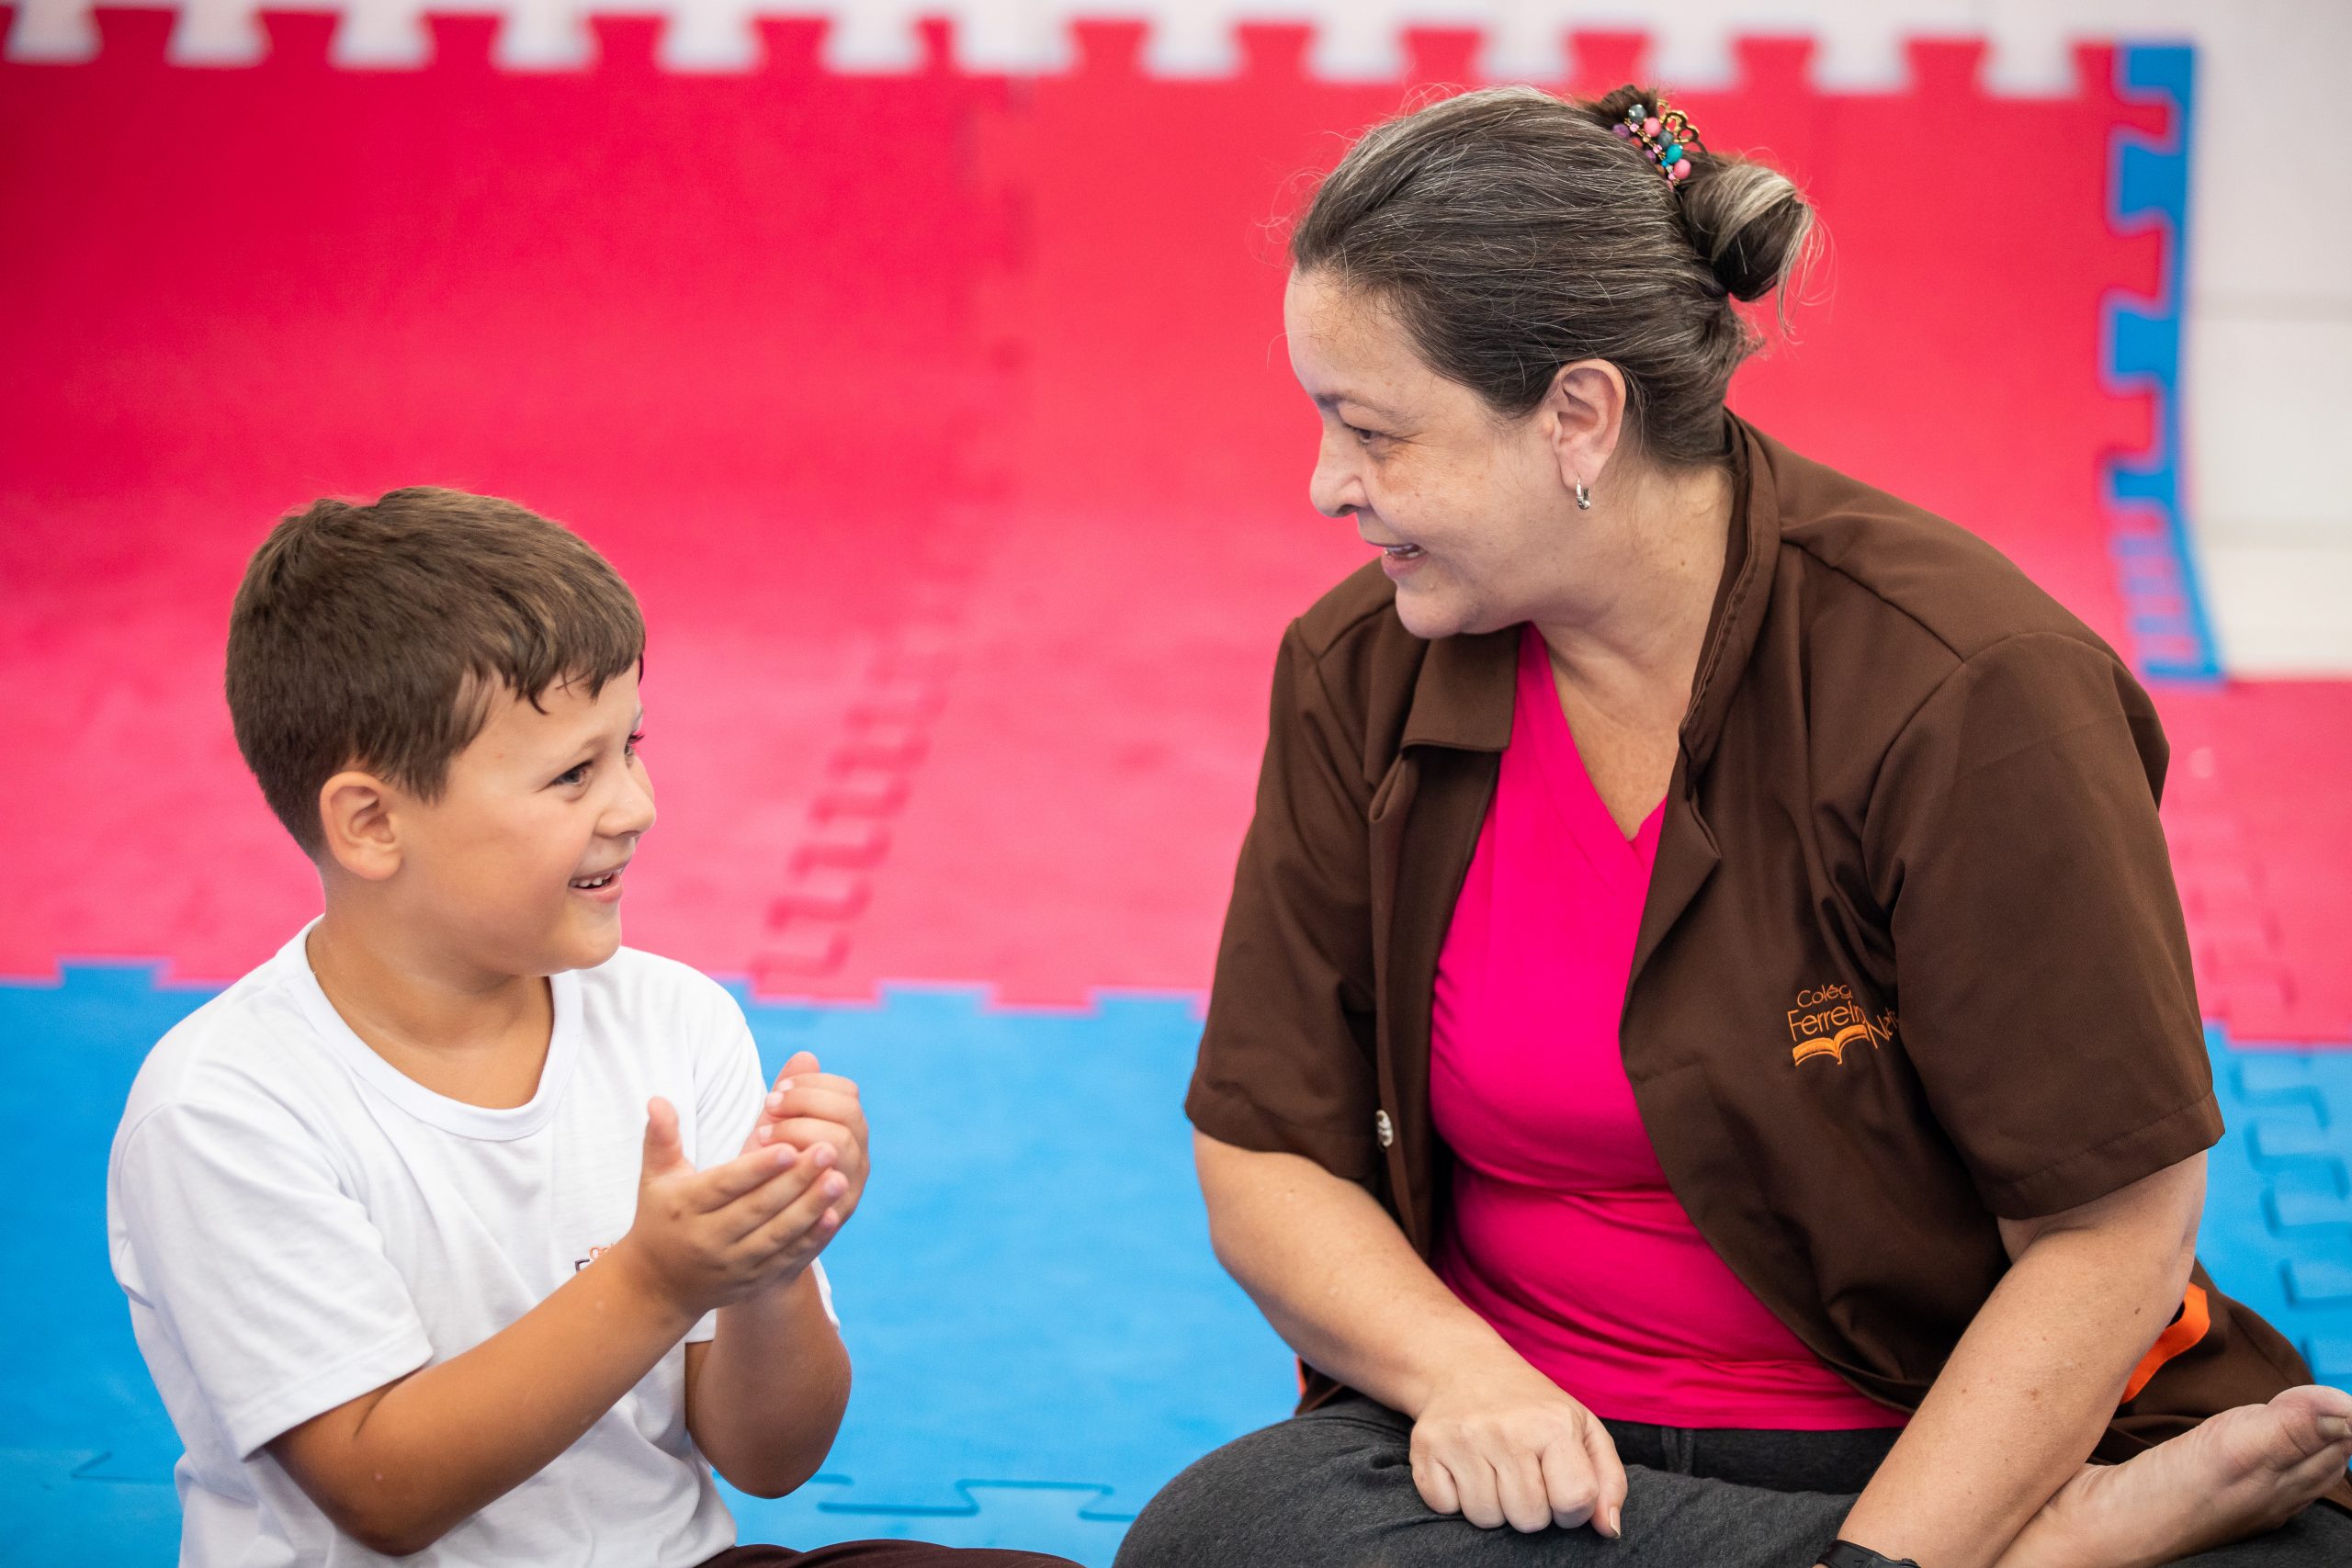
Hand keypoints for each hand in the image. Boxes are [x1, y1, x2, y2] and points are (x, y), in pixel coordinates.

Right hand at [616, 1096, 847, 1320]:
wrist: (659, 1285)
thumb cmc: (660, 1216)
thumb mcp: (655, 1179)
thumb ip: (661, 1138)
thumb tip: (658, 1100)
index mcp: (686, 1207)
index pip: (725, 1184)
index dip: (757, 1167)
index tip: (788, 1146)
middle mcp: (708, 1238)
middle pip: (757, 1207)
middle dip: (795, 1180)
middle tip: (828, 1149)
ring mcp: (732, 1262)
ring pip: (776, 1234)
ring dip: (810, 1208)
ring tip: (840, 1179)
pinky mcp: (751, 1280)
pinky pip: (783, 1258)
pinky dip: (809, 1240)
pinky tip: (832, 1216)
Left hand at [744, 1051, 868, 1228]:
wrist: (765, 1228)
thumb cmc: (770, 1169)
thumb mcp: (777, 1128)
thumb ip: (791, 1094)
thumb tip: (806, 1057)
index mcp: (849, 1130)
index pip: (847, 1093)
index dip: (812, 1086)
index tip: (776, 1091)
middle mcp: (857, 1156)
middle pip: (849, 1114)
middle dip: (805, 1104)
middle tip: (767, 1109)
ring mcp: (849, 1187)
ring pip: (839, 1146)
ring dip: (798, 1133)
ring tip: (761, 1137)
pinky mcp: (834, 1217)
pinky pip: (828, 1188)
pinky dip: (804, 1175)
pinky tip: (773, 1166)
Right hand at [1409, 1351, 1627, 1536]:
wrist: (1464, 1366)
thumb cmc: (1532, 1407)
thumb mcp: (1582, 1428)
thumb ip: (1608, 1480)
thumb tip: (1609, 1530)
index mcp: (1553, 1424)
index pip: (1575, 1500)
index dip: (1571, 1508)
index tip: (1559, 1488)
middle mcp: (1506, 1429)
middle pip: (1529, 1518)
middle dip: (1530, 1508)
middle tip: (1522, 1475)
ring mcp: (1462, 1438)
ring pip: (1486, 1517)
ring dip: (1492, 1505)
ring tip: (1493, 1470)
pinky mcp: (1425, 1447)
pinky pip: (1445, 1507)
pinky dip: (1453, 1498)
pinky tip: (1463, 1468)